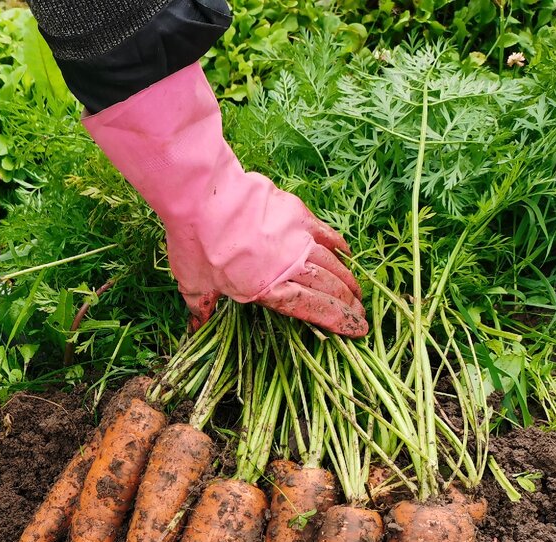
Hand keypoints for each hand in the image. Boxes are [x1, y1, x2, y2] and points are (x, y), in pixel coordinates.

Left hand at [171, 172, 364, 335]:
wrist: (201, 197)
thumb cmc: (194, 244)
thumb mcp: (193, 283)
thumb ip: (201, 306)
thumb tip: (196, 327)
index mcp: (267, 290)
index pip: (313, 309)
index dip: (338, 321)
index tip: (358, 330)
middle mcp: (289, 267)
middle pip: (328, 288)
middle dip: (348, 304)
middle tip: (361, 314)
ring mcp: (297, 239)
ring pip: (331, 263)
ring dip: (347, 279)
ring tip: (358, 292)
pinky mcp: (297, 214)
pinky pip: (325, 232)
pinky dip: (338, 244)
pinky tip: (347, 254)